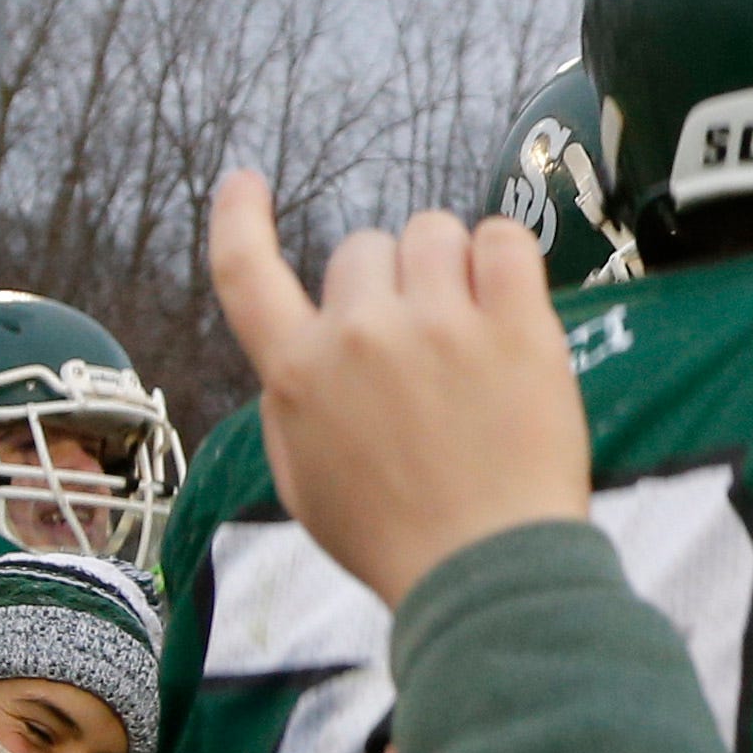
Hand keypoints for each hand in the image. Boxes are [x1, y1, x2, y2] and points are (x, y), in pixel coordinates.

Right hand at [211, 173, 595, 608]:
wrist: (485, 571)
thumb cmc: (395, 537)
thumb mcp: (304, 477)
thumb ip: (297, 396)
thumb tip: (309, 341)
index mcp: (296, 373)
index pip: (244, 272)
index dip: (238, 218)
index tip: (245, 181)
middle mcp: (358, 335)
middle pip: (364, 246)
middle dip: (389, 283)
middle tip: (422, 345)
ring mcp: (438, 324)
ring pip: (432, 232)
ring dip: (448, 266)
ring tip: (468, 330)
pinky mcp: (514, 325)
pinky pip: (502, 239)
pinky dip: (503, 257)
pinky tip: (508, 298)